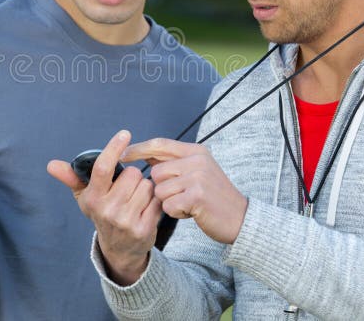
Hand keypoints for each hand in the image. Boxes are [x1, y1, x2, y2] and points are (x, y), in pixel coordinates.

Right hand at [47, 130, 160, 284]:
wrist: (120, 249)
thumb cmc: (102, 213)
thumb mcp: (85, 197)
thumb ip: (71, 177)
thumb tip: (51, 165)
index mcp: (92, 198)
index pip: (102, 168)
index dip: (113, 148)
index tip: (124, 134)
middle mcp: (107, 210)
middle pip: (132, 174)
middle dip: (133, 176)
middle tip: (127, 188)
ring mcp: (126, 221)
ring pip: (147, 185)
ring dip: (145, 188)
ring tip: (136, 199)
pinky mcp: (144, 229)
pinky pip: (157, 200)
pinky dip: (154, 201)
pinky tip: (146, 209)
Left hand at [122, 138, 247, 244]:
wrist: (240, 218)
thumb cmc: (213, 197)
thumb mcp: (197, 171)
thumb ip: (173, 162)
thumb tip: (145, 154)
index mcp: (195, 151)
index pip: (159, 144)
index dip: (139, 149)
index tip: (123, 155)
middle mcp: (196, 160)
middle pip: (156, 172)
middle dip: (162, 188)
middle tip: (182, 196)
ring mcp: (197, 177)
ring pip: (160, 190)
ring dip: (170, 202)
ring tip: (189, 203)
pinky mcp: (196, 196)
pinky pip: (168, 205)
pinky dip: (176, 212)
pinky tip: (192, 212)